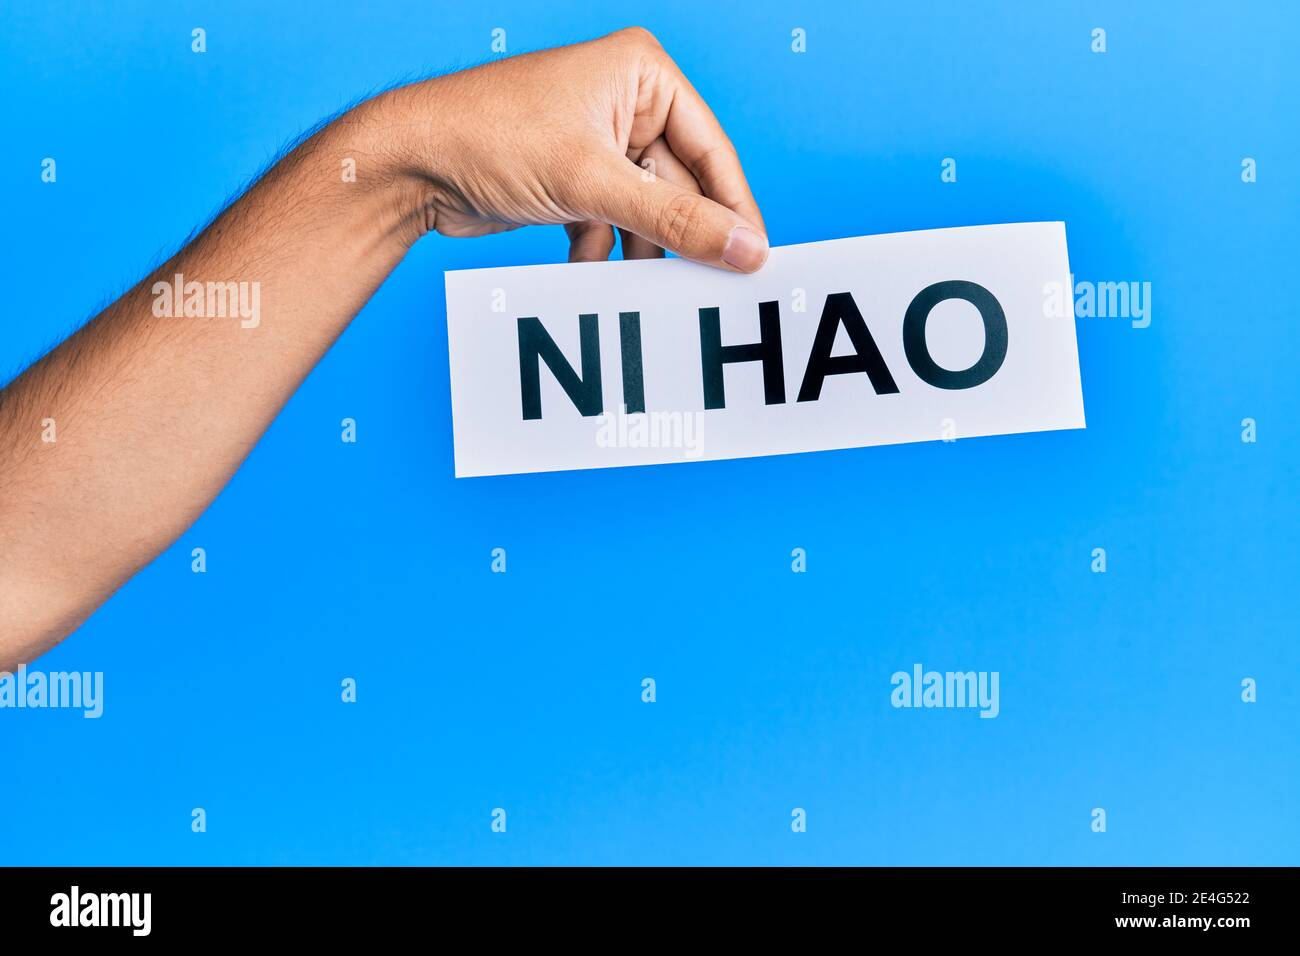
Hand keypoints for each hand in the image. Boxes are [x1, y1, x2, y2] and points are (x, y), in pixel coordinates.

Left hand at [378, 26, 768, 271]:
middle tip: (707, 286)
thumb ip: (675, 220)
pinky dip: (603, 250)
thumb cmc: (490, 139)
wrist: (409, 166)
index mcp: (641, 74)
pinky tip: (589, 267)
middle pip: (680, 185)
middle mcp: (624, 102)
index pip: (711, 151)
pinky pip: (613, 223)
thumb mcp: (594, 183)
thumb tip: (743, 248)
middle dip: (681, 236)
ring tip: (646, 288)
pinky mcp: (574, 179)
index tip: (755, 260)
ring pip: (646, 211)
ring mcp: (597, 142)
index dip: (734, 209)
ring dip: (640, 250)